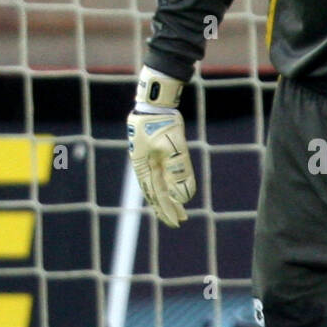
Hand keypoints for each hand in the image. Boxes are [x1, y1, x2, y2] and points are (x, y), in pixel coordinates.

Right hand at [127, 67, 195, 226]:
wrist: (155, 103)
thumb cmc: (160, 123)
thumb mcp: (172, 145)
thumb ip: (178, 169)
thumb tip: (183, 195)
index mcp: (144, 166)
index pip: (156, 194)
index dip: (166, 209)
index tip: (176, 222)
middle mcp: (146, 166)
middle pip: (156, 192)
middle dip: (167, 208)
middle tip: (179, 222)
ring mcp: (151, 160)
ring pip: (161, 185)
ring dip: (171, 199)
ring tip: (181, 212)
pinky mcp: (158, 153)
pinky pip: (165, 174)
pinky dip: (172, 185)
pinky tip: (179, 191)